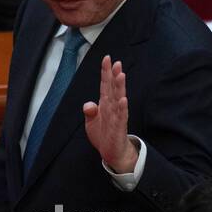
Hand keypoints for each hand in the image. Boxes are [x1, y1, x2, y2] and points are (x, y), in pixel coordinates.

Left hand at [84, 55, 136, 172]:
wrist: (111, 153)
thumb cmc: (103, 135)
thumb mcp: (91, 122)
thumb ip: (89, 111)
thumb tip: (88, 104)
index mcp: (105, 104)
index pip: (105, 85)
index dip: (106, 72)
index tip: (107, 58)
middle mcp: (112, 107)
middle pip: (113, 88)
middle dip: (115, 75)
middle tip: (116, 62)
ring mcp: (117, 116)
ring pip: (119, 99)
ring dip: (120, 87)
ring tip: (121, 75)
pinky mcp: (119, 127)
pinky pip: (121, 116)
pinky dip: (122, 108)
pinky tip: (123, 99)